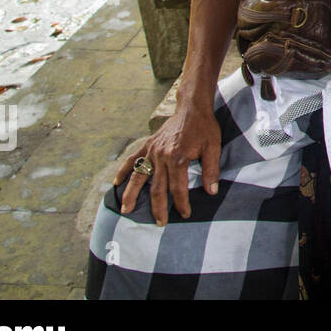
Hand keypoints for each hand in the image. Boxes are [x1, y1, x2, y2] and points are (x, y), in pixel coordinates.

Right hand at [114, 97, 220, 226]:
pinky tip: (117, 183)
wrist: (192, 108)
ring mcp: (152, 150)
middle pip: (157, 187)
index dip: (181, 203)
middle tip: (159, 223)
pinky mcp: (147, 145)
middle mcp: (162, 155)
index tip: (184, 214)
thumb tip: (211, 191)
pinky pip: (132, 160)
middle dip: (158, 207)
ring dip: (131, 195)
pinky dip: (123, 171)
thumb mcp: (213, 147)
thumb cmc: (204, 128)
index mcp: (178, 157)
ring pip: (139, 176)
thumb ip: (211, 170)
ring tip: (126, 210)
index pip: (178, 188)